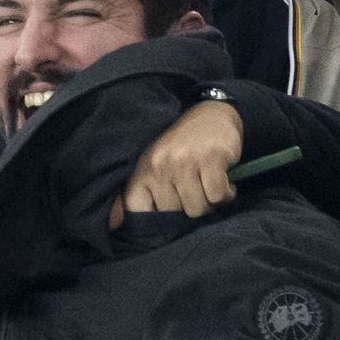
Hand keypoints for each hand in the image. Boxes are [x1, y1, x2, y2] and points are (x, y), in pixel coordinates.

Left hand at [113, 99, 243, 228]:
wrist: (212, 115)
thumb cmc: (183, 148)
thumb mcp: (155, 165)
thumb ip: (140, 194)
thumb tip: (114, 224)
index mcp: (144, 169)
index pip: (138, 209)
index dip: (156, 221)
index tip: (171, 213)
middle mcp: (161, 165)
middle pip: (175, 214)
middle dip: (190, 208)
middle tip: (197, 191)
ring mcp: (186, 161)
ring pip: (198, 208)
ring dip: (210, 202)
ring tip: (210, 186)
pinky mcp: (212, 158)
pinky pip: (218, 195)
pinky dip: (226, 194)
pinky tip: (225, 183)